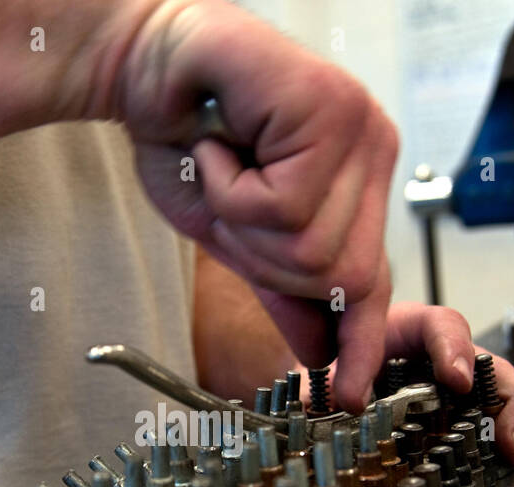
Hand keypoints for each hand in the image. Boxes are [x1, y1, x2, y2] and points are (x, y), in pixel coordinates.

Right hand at [115, 0, 397, 411]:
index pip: (372, 279)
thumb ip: (283, 287)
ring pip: (311, 246)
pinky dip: (230, 186)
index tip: (346, 393)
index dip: (358, 340)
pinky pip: (283, 204)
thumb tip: (320, 353)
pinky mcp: (330, 105)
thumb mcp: (235, 233)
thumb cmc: (184, 136)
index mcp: (358, 180)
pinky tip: (220, 144)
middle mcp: (371, 149)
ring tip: (223, 164)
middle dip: (264, 257)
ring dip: (242, 220)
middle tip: (230, 200)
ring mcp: (357, 125)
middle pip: (337, 274)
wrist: (141, 67)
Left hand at [305, 303, 513, 483]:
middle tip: (512, 442)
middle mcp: (445, 356)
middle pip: (491, 367)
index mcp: (407, 332)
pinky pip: (506, 426)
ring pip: (509, 397)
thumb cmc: (326, 382)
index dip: (454, 349)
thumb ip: (326, 393)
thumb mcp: (319, 381)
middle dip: (509, 402)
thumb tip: (335, 413)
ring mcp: (463, 389)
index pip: (441, 326)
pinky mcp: (469, 419)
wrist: (322, 398)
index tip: (456, 381)